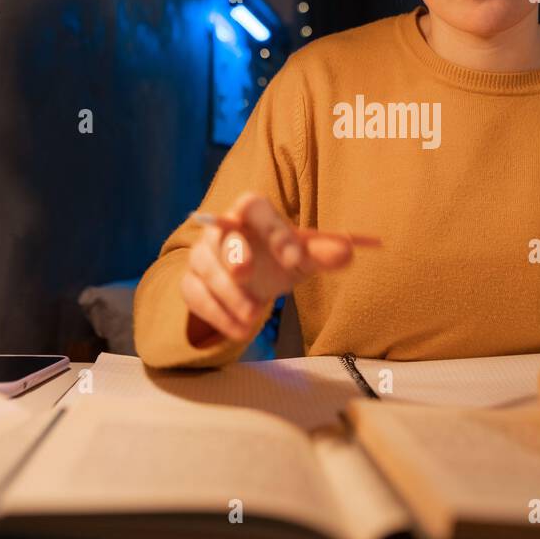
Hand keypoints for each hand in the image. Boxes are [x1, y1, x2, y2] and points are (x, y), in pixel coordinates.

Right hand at [180, 191, 356, 344]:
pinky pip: (195, 295)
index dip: (273, 230)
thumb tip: (347, 252)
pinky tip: (239, 331)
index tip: (295, 258)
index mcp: (251, 212)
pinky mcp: (191, 282)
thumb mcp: (302, 256)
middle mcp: (221, 229)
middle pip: (220, 234)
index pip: (255, 207)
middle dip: (234, 254)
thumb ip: (323, 253)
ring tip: (253, 317)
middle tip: (246, 274)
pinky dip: (217, 314)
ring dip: (228, 294)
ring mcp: (202, 255)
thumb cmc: (276, 259)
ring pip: (206, 269)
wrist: (251, 282)